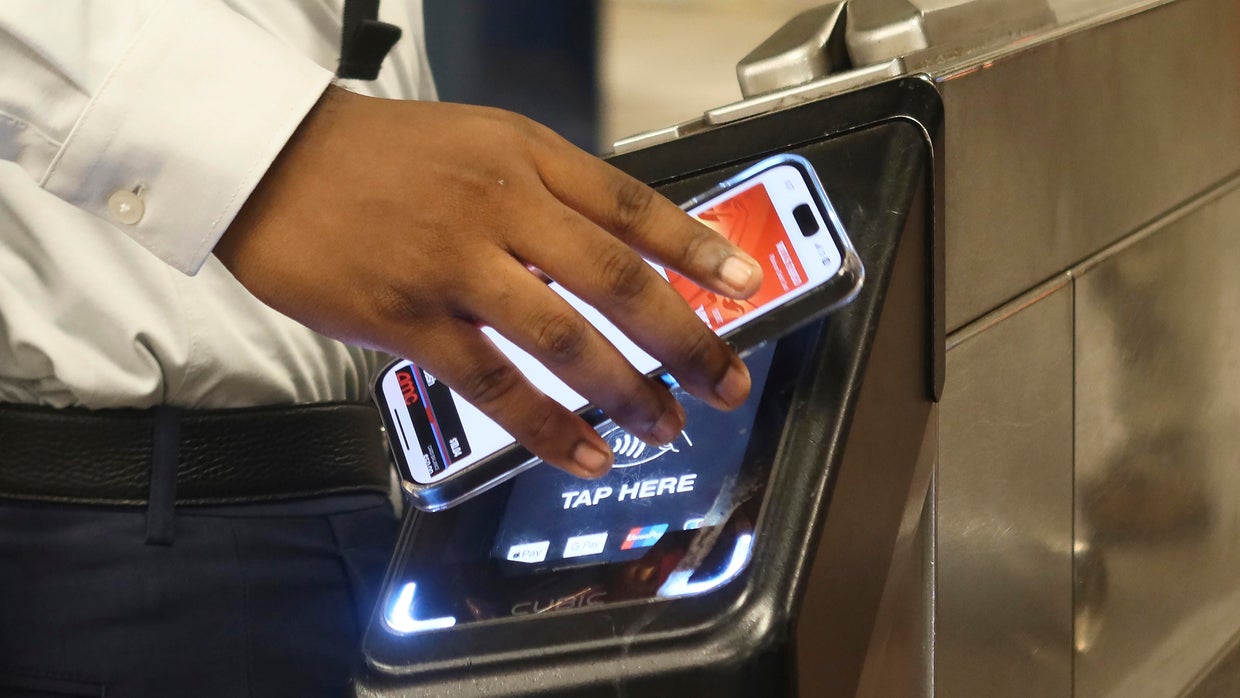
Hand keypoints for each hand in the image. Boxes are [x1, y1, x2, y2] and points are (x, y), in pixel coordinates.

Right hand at [215, 87, 762, 477]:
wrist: (272, 158)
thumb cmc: (378, 154)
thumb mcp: (479, 144)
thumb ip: (546, 192)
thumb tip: (615, 249)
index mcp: (524, 158)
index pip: (633, 206)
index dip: (697, 250)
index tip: (745, 284)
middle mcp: (501, 206)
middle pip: (618, 280)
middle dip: (686, 340)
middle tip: (725, 380)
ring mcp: (455, 263)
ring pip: (565, 339)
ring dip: (626, 393)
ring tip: (661, 428)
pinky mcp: (408, 317)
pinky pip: (493, 384)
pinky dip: (546, 429)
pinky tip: (579, 454)